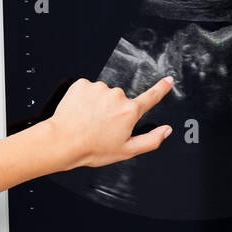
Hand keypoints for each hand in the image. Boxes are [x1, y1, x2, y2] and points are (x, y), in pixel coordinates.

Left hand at [51, 75, 173, 168]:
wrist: (63, 142)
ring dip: (98, 105)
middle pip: (121, 101)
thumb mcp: (127, 151)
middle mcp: (117, 95)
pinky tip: (80, 112)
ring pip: (103, 95)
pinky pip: (88, 89)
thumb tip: (167, 130)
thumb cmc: (92, 149)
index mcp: (129, 111)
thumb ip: (151, 140)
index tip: (168, 80)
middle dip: (114, 111)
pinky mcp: (82, 84)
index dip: (161, 88)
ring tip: (88, 121)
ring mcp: (99, 88)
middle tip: (101, 127)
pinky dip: (85, 99)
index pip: (151, 97)